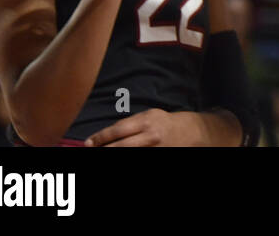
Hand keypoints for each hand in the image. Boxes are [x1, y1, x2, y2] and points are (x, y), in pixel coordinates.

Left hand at [85, 109, 227, 146]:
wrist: (191, 133)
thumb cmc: (164, 123)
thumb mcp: (149, 116)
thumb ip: (130, 124)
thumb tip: (106, 135)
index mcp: (147, 121)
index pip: (118, 130)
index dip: (100, 138)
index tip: (87, 143)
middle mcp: (150, 136)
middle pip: (120, 146)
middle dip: (102, 151)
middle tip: (89, 152)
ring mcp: (155, 149)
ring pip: (127, 155)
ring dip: (112, 156)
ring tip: (100, 156)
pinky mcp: (158, 157)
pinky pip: (139, 160)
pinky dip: (126, 159)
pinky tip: (117, 159)